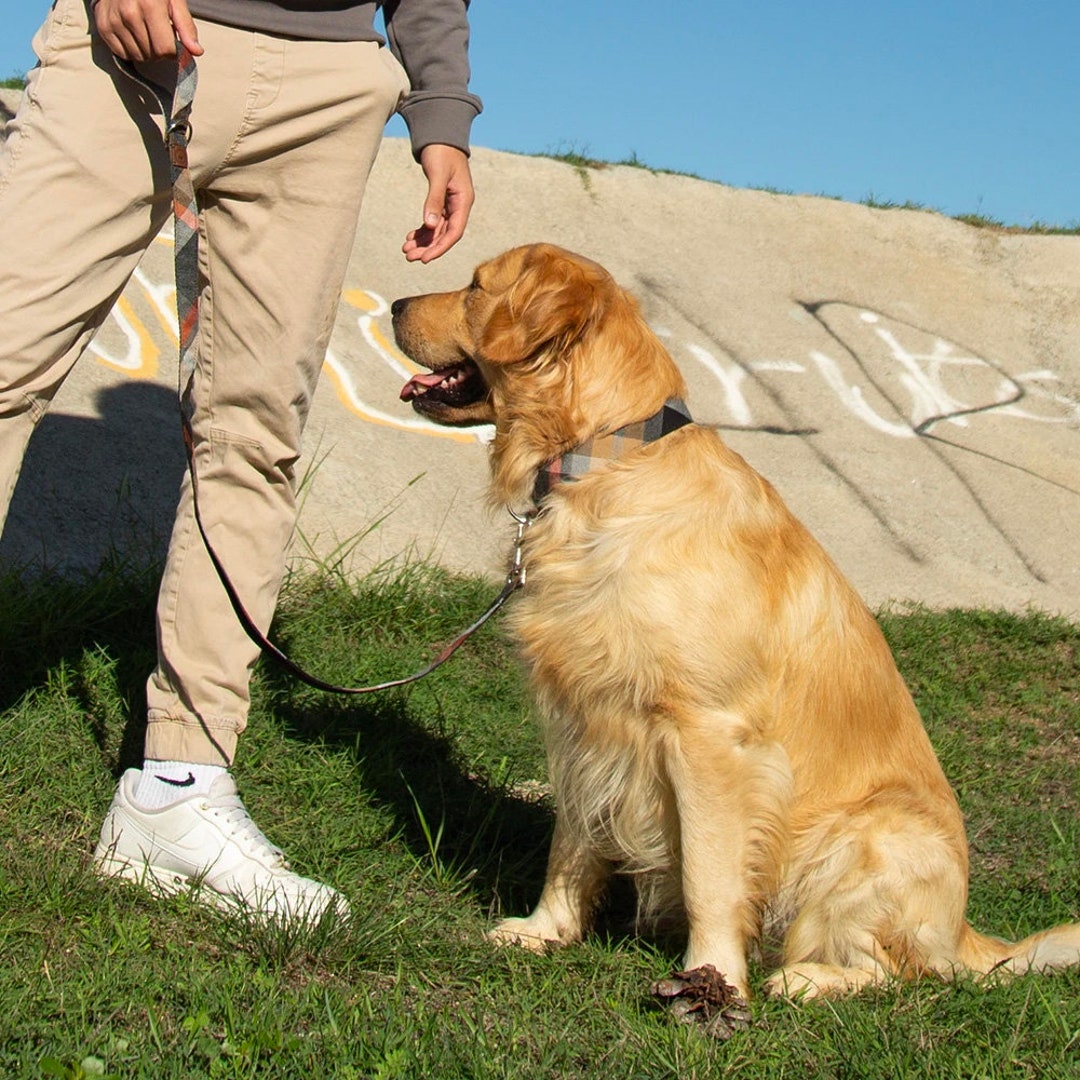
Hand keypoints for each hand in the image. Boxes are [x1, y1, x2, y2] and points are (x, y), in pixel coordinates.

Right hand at [94, 0, 202, 60]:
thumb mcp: (173, 0)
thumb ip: (186, 26)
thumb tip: (196, 51)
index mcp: (150, 5)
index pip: (165, 50)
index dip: (173, 50)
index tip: (171, 39)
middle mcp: (129, 13)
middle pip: (153, 55)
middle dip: (159, 49)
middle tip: (157, 32)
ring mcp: (114, 20)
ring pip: (138, 57)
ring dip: (146, 51)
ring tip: (144, 31)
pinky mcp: (103, 26)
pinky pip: (122, 54)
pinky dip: (130, 49)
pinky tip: (132, 33)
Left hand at [403, 145, 474, 262]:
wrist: (441, 134)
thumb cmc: (441, 151)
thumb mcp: (438, 175)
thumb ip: (434, 200)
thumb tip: (430, 225)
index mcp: (464, 201)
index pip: (454, 232)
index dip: (440, 247)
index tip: (424, 259)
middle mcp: (459, 206)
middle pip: (445, 235)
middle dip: (428, 247)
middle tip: (409, 257)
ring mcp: (451, 205)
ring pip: (437, 230)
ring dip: (423, 241)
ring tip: (406, 250)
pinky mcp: (442, 201)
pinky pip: (433, 222)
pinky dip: (422, 231)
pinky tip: (410, 237)